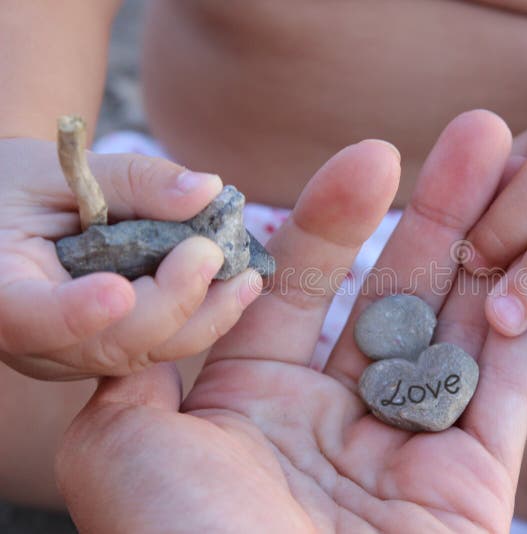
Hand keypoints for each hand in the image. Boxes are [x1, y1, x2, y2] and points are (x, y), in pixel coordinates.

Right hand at [0, 138, 260, 378]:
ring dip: (203, 316)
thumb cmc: (21, 185)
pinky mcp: (108, 352)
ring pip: (144, 353)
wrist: (11, 215)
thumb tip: (207, 189)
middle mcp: (33, 338)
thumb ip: (132, 180)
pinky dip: (203, 317)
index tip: (119, 292)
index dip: (73, 313)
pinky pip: (160, 346)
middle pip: (106, 343)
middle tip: (213, 253)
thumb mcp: (61, 169)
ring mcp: (73, 354)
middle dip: (170, 302)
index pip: (26, 317)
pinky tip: (239, 287)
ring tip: (247, 276)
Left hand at [56, 112, 526, 532]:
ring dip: (490, 249)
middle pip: (391, 294)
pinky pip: (505, 389)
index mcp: (254, 407)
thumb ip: (137, 368)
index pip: (300, 290)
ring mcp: (407, 446)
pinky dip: (525, 325)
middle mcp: (332, 421)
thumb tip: (155, 305)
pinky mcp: (473, 479)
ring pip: (457, 327)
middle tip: (472, 136)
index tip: (370, 158)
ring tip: (517, 171)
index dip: (332, 220)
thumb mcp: (123, 451)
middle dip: (433, 213)